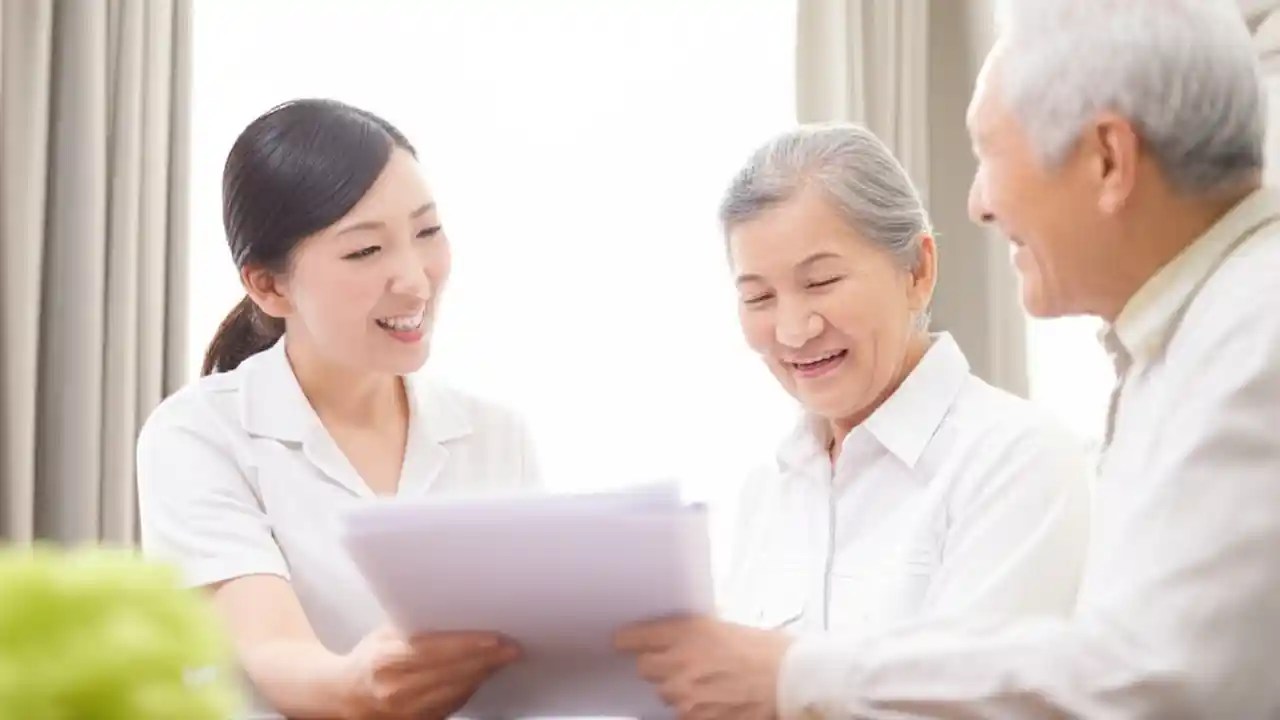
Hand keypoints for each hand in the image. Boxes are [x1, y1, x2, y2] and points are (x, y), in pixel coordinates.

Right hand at [339, 625, 519, 719]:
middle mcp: (397, 689)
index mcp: (387, 660)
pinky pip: (454, 704)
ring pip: (457, 691)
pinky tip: (484, 673)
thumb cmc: (371, 657)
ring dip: (484, 673)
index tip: (495, 638)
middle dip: (486, 659)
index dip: (468, 645)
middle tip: (512, 646)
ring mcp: (409, 710)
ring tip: (505, 657)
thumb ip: (417, 624)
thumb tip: (457, 605)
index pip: (435, 651)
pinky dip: (472, 687)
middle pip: (452, 673)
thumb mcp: (386, 632)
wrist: (348, 695)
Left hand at [615, 615, 792, 719]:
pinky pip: (681, 713)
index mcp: (686, 632)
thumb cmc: (766, 650)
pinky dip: (693, 708)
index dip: (629, 640)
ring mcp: (686, 696)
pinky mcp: (696, 718)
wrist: (792, 680)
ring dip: (678, 688)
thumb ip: (693, 631)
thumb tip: (674, 632)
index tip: (626, 642)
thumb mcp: (724, 625)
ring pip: (663, 693)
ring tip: (707, 682)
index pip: (632, 638)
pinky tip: (714, 698)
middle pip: (644, 668)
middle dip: (659, 666)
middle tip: (681, 663)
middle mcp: (680, 663)